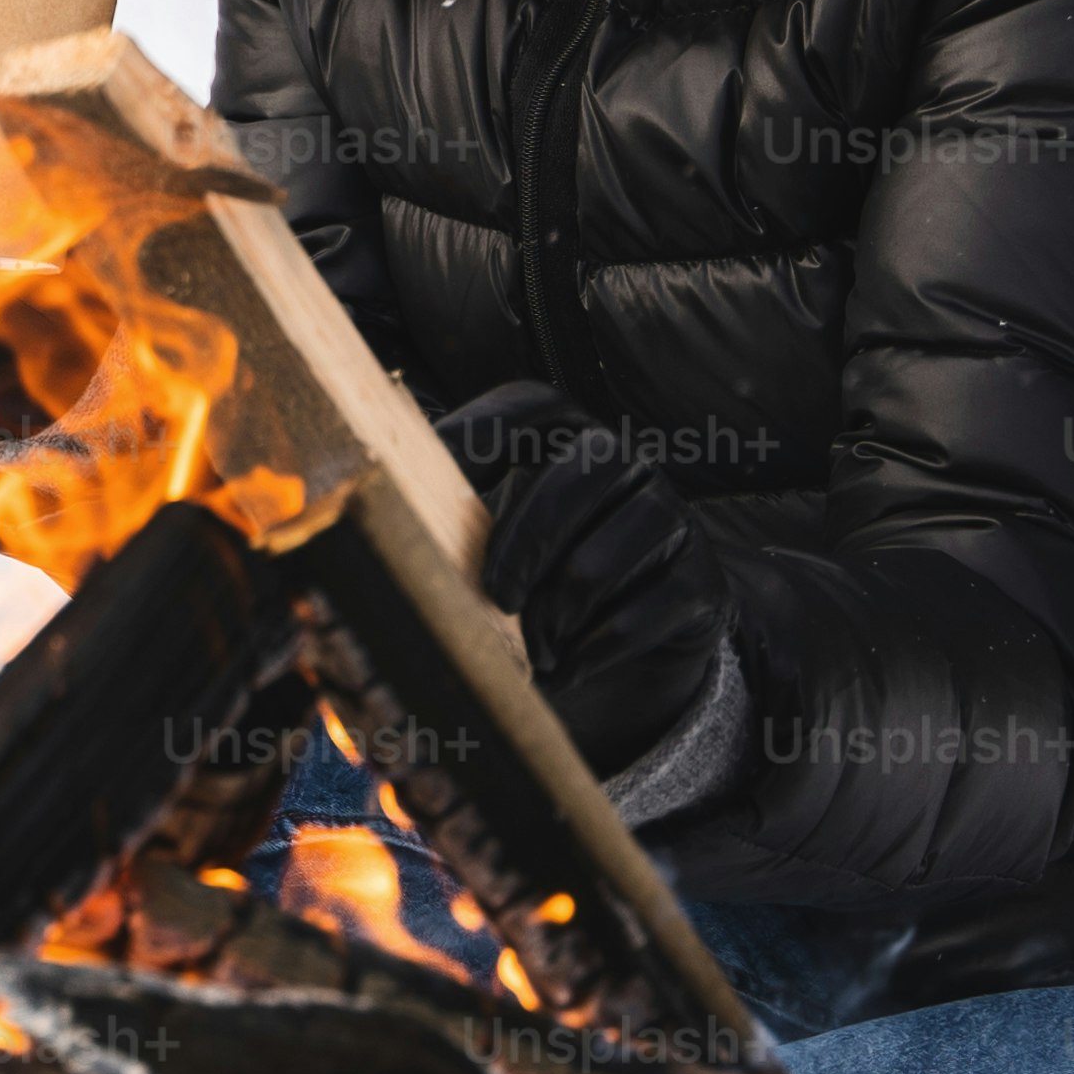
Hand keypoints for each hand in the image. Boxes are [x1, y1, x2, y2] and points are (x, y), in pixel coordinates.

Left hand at [433, 382, 734, 788]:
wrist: (621, 652)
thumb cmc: (536, 586)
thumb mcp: (490, 548)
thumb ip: (449, 522)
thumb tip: (372, 519)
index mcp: (566, 442)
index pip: (533, 407)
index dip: (484, 428)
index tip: (433, 469)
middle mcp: (625, 466)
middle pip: (585, 468)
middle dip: (529, 536)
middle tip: (495, 596)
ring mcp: (670, 519)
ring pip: (614, 548)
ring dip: (560, 609)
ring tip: (533, 648)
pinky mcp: (702, 582)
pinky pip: (652, 608)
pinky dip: (598, 648)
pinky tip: (569, 666)